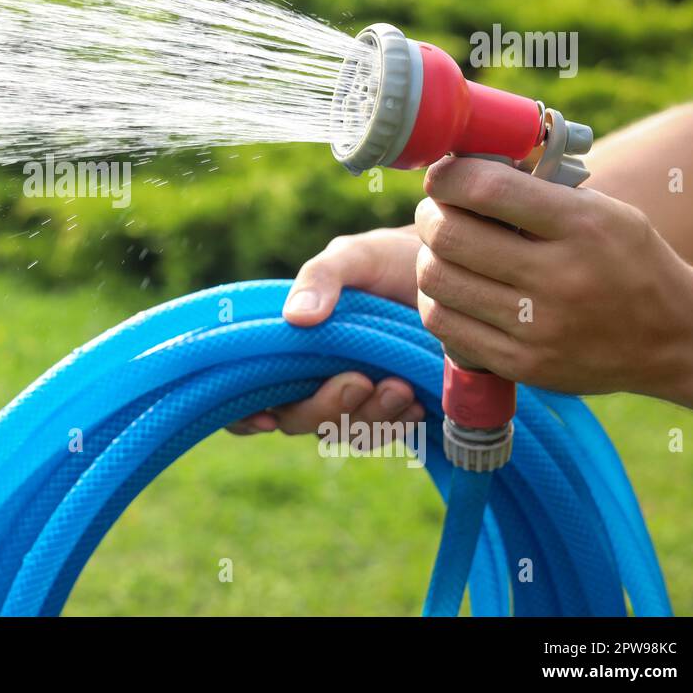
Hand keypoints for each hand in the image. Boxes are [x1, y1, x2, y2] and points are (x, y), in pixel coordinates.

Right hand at [227, 227, 425, 437]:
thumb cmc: (389, 261)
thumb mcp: (354, 257)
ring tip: (401, 386)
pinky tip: (416, 400)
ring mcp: (351, 398)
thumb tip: (294, 318)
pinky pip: (383, 435)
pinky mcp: (390, 410)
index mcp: (288, 343)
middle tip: (359, 381)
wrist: (450, 275)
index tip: (265, 418)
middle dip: (325, 408)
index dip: (243, 415)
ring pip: (342, 431)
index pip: (246, 389)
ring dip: (369, 416)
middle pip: (295, 419)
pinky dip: (397, 424)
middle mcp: (311, 377)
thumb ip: (321, 277)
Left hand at [415, 156, 692, 418]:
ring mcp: (538, 327)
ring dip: (429, 258)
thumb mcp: (600, 210)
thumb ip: (535, 187)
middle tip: (436, 212)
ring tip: (444, 251)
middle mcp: (559, 278)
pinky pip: (444, 324)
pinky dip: (438, 300)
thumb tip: (460, 163)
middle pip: (449, 236)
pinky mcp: (522, 364)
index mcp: (582, 226)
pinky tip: (454, 289)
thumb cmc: (624, 259)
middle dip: (430, 215)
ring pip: (437, 281)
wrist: (672, 338)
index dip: (448, 177)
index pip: (487, 189)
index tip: (442, 176)